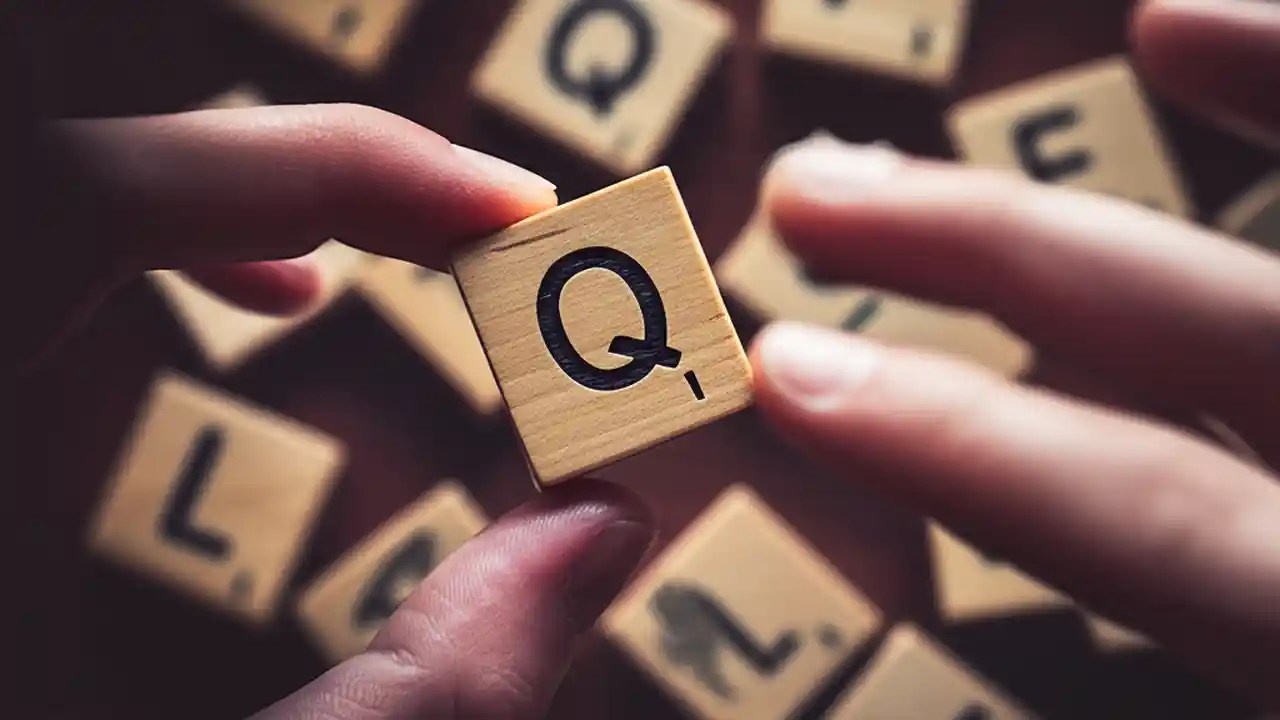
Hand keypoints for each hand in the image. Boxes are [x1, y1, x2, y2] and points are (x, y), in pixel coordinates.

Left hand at [10, 100, 655, 716]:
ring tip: (376, 253)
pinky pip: (52, 277)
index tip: (513, 216)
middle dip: (302, 175)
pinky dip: (169, 252)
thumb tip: (604, 527)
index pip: (98, 192)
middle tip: (483, 231)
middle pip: (83, 177)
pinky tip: (269, 300)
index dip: (330, 166)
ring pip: (66, 214)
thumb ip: (445, 688)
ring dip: (231, 203)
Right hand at [750, 0, 1279, 706]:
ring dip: (1245, 101)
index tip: (783, 379)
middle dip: (995, 249)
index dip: (955, 437)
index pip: (1149, 517)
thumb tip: (974, 695)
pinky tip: (1202, 30)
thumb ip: (1162, 657)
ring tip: (1138, 25)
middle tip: (813, 199)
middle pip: (1210, 327)